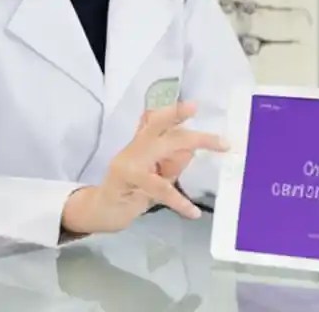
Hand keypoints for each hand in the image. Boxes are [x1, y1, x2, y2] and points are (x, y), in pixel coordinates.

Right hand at [61, 101, 226, 235]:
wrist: (100, 213)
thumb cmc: (129, 193)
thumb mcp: (156, 177)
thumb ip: (171, 163)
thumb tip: (191, 148)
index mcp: (142, 144)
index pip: (157, 121)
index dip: (174, 112)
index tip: (194, 106)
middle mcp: (134, 148)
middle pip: (158, 126)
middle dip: (185, 124)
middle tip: (218, 136)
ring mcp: (127, 162)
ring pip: (160, 150)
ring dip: (188, 152)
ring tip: (214, 156)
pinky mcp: (125, 181)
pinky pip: (157, 187)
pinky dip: (177, 200)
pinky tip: (192, 211)